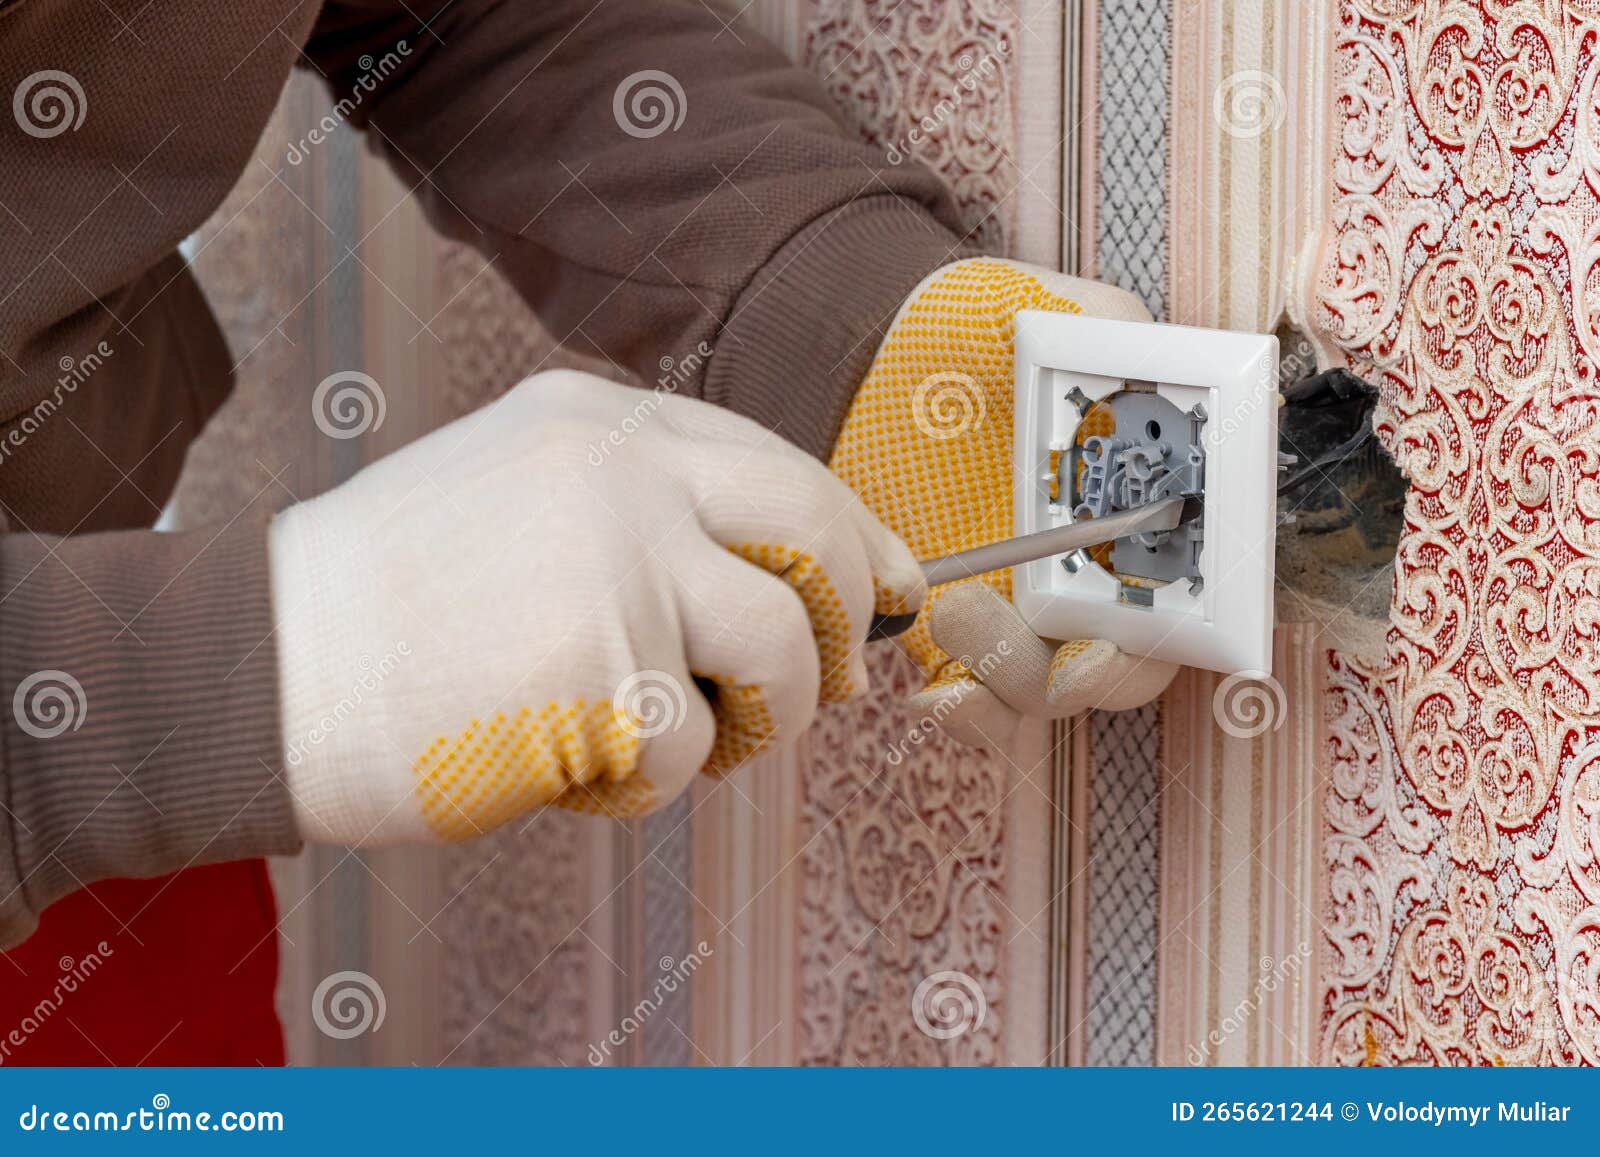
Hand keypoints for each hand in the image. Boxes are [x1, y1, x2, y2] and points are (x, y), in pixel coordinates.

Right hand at [269, 369, 922, 842]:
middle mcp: (622, 472)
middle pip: (816, 532)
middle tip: (830, 679)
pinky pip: (692, 749)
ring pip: (782, 650)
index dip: (851, 535)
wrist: (260, 666)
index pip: (778, 465)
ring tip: (683, 738)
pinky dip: (652, 781)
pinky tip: (576, 767)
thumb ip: (649, 516)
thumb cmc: (388, 603)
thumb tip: (791, 590)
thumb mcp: (520, 496)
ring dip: (761, 718)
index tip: (886, 590)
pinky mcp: (603, 670)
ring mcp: (618, 564)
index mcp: (601, 421)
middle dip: (850, 615)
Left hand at [829, 259, 1177, 748]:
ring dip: (1014, 684)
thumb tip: (1153, 362)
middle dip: (1094, 675)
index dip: (1184, 626)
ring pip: (1049, 696)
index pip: (1193, 593)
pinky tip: (934, 698)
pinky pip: (977, 706)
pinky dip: (965, 717)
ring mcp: (1022, 610)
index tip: (1131, 628)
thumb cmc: (967, 333)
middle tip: (1057, 661)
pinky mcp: (950, 631)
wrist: (863, 353)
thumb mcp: (1050, 311)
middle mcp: (1091, 573)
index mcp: (1133, 506)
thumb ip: (1113, 338)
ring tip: (954, 620)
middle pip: (1127, 667)